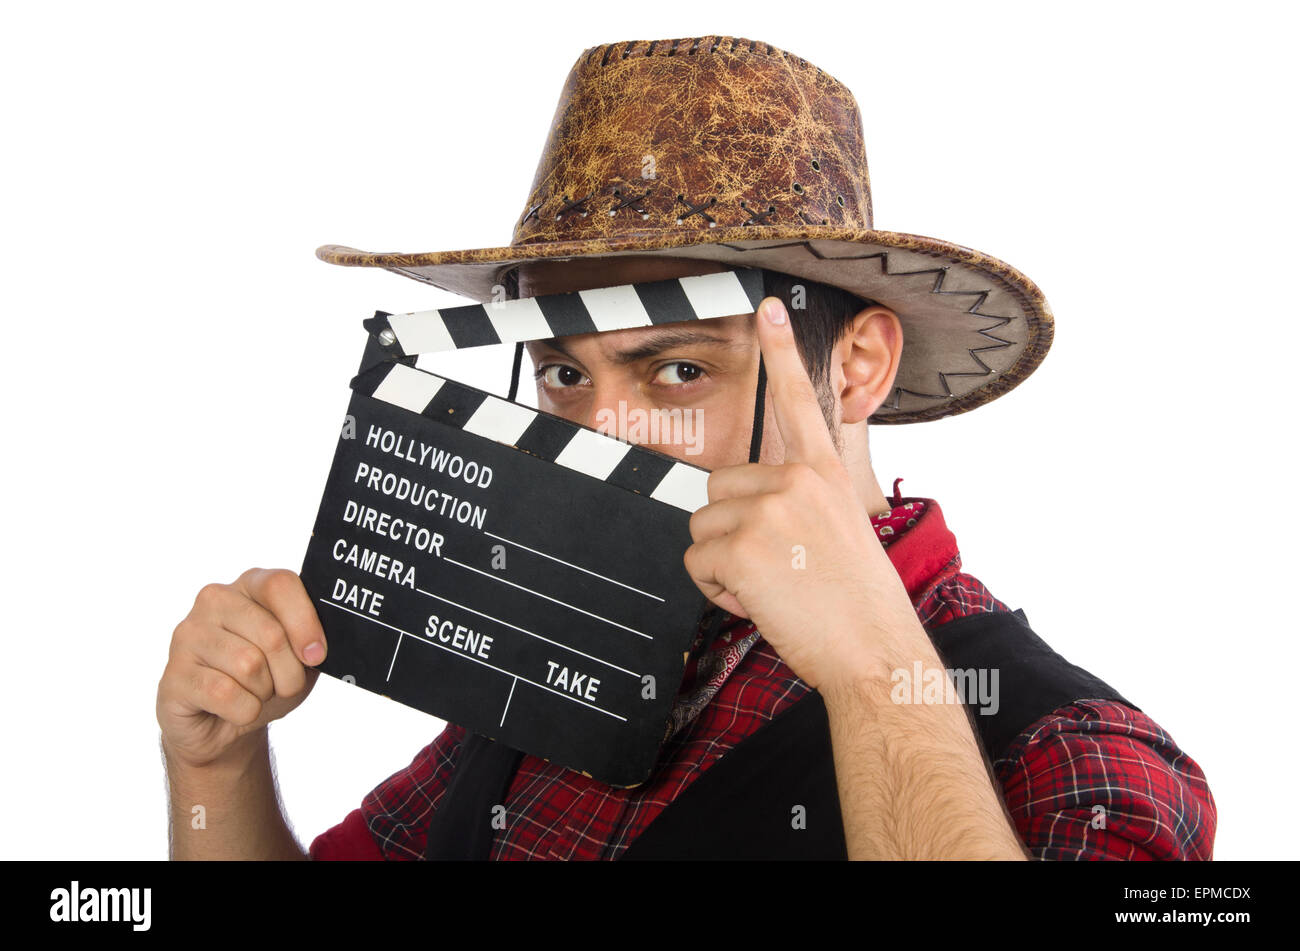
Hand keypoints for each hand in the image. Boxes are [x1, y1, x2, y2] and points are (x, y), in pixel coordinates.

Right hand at [157, 568, 326, 768]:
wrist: (226, 723)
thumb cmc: (267, 679)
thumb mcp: (301, 655)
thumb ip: (312, 639)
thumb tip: (315, 648)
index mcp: (250, 584)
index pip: (280, 585)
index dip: (306, 624)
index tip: (316, 656)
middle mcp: (214, 600)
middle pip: (271, 634)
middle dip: (290, 673)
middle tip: (283, 685)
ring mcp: (188, 634)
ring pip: (249, 665)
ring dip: (264, 693)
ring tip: (253, 693)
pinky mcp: (173, 674)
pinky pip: (224, 693)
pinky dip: (243, 711)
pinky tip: (233, 708)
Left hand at [683, 297, 919, 689]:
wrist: (876, 652)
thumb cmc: (859, 604)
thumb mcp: (842, 530)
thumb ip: (800, 502)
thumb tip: (747, 507)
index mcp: (824, 473)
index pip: (800, 400)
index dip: (781, 351)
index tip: (768, 306)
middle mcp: (796, 480)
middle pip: (717, 488)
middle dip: (729, 530)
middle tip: (775, 566)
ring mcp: (767, 509)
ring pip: (701, 527)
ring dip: (722, 563)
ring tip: (773, 586)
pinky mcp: (740, 545)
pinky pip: (696, 563)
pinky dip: (716, 589)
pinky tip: (760, 601)